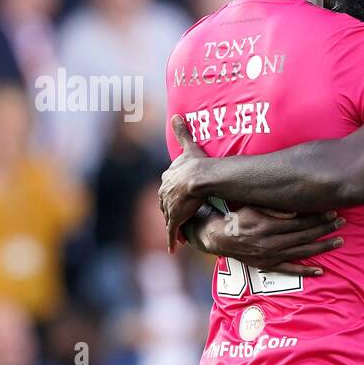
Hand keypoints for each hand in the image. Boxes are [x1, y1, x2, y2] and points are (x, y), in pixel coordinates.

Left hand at [161, 115, 207, 250]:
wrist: (198, 178)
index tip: (176, 198)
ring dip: (173, 227)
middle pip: (166, 205)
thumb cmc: (196, 164)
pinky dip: (172, 241)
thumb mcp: (188, 147)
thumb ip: (182, 132)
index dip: (171, 193)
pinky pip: (173, 232)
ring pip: (169, 219)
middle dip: (170, 212)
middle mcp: (165, 193)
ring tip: (179, 234)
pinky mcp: (175, 218)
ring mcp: (169, 207)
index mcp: (167, 179)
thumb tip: (177, 115)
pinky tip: (173, 249)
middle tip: (177, 218)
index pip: (167, 188)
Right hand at [202, 205, 344, 275]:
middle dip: (325, 229)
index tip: (332, 212)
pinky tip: (320, 270)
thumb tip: (294, 212)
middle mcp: (271, 242)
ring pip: (302, 251)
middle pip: (305, 235)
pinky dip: (305, 271)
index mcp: (268, 225)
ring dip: (322, 247)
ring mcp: (271, 256)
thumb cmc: (237, 219)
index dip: (318, 217)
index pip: (300, 222)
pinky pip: (289, 270)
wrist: (218, 238)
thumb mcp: (252, 208)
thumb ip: (273, 209)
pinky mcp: (268, 266)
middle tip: (341, 223)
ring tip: (339, 241)